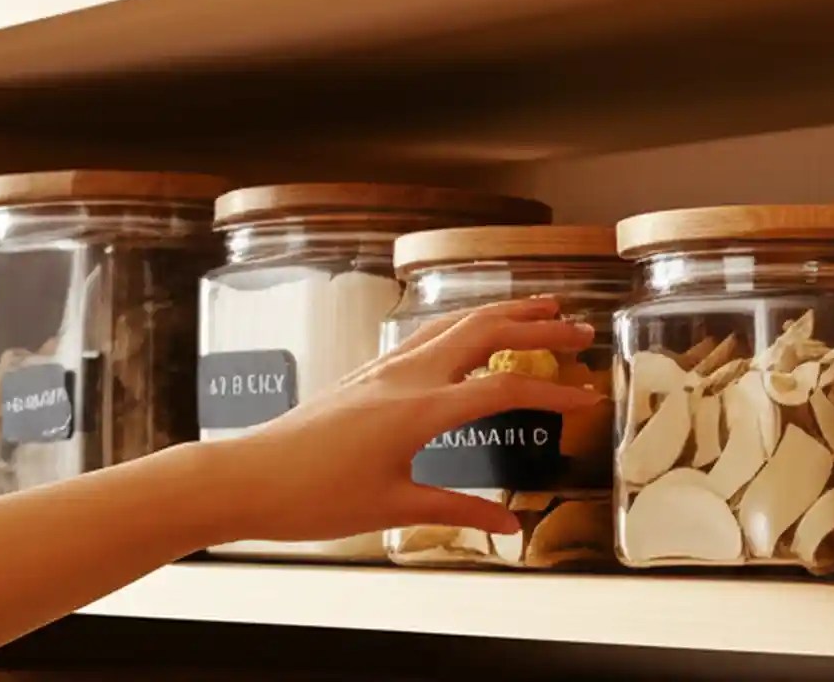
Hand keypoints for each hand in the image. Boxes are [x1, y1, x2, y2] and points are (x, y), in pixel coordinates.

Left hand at [205, 296, 601, 543]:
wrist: (246, 477)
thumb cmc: (311, 496)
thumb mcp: (392, 507)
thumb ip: (457, 509)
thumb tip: (508, 523)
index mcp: (418, 409)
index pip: (503, 390)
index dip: (552, 393)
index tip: (587, 399)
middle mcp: (405, 376)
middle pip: (485, 332)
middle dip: (537, 325)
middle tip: (578, 328)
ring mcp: (383, 369)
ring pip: (455, 324)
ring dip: (502, 314)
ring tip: (539, 309)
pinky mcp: (367, 373)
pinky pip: (429, 336)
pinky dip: (467, 327)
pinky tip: (473, 335)